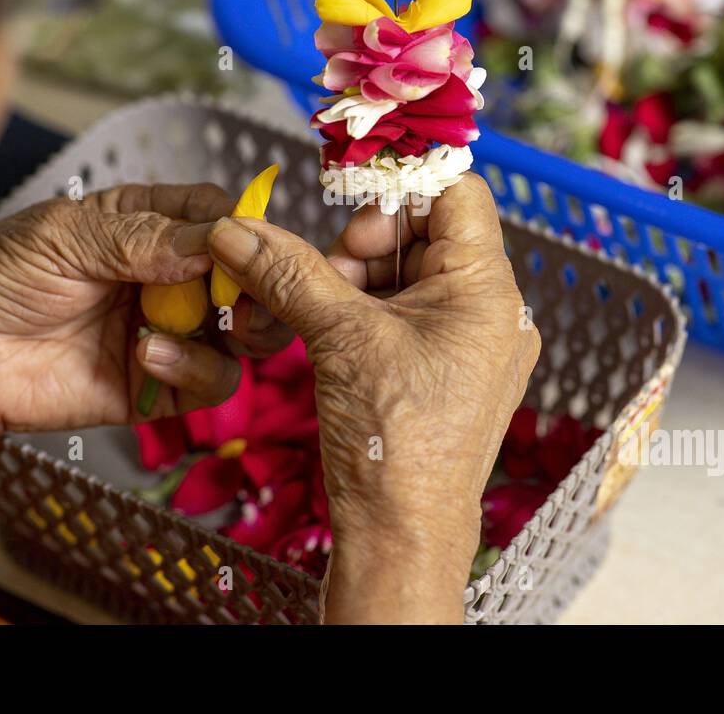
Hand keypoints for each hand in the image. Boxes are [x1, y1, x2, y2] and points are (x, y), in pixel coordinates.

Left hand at [0, 183, 292, 446]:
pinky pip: (208, 384)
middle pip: (243, 280)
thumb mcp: (65, 235)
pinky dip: (197, 369)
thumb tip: (220, 240)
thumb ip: (144, 236)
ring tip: (209, 324)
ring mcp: (163, 334)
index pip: (217, 217)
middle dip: (256, 286)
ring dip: (235, 329)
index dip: (243, 228)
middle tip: (245, 294)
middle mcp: (163, 279)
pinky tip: (150, 354)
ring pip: (241, 336)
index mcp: (145, 227)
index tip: (248, 241)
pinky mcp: (152, 390)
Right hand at [205, 174, 540, 622]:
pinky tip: (320, 333)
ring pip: (404, 274)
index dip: (398, 186)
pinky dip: (359, 314)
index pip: (456, 192)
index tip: (341, 199)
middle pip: (422, 232)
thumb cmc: (395, 444)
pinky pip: (402, 315)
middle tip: (321, 276)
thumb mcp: (338, 338)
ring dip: (349, 281)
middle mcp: (490, 311)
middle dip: (360, 246)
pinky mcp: (445, 371)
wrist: (402, 536)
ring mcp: (469, 343)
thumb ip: (287, 270)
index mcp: (489, 290)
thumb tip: (233, 228)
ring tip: (308, 314)